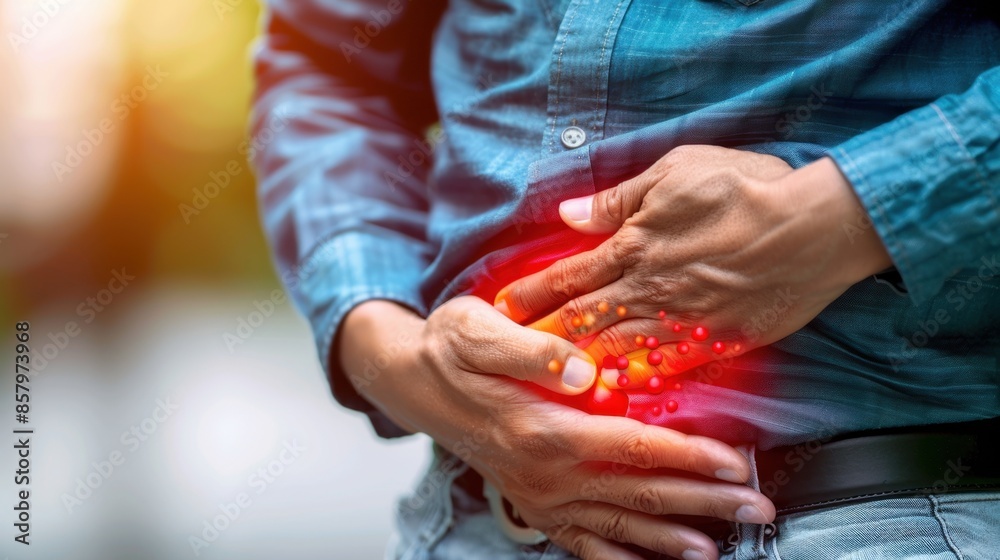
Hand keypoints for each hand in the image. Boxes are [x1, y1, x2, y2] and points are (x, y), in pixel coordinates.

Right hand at [340, 297, 775, 559]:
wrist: (410, 382)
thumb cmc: (450, 350)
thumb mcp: (479, 331)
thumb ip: (529, 351)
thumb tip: (578, 367)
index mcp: (542, 428)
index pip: (634, 446)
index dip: (690, 456)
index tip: (736, 462)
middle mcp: (544, 472)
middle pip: (639, 494)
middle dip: (704, 502)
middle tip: (755, 506)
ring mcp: (538, 494)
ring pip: (618, 525)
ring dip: (671, 537)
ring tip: (717, 546)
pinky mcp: (532, 503)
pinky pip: (581, 543)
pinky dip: (619, 557)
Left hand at [494, 145, 891, 376]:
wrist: (814, 226)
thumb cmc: (745, 188)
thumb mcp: (673, 173)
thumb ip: (617, 201)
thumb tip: (569, 215)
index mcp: (633, 245)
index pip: (567, 275)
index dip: (531, 294)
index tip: (500, 309)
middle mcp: (649, 288)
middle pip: (583, 319)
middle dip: (542, 336)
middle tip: (510, 354)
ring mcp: (682, 320)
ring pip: (618, 348)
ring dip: (581, 364)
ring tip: (549, 378)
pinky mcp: (717, 341)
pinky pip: (668, 366)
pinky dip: (639, 379)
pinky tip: (619, 391)